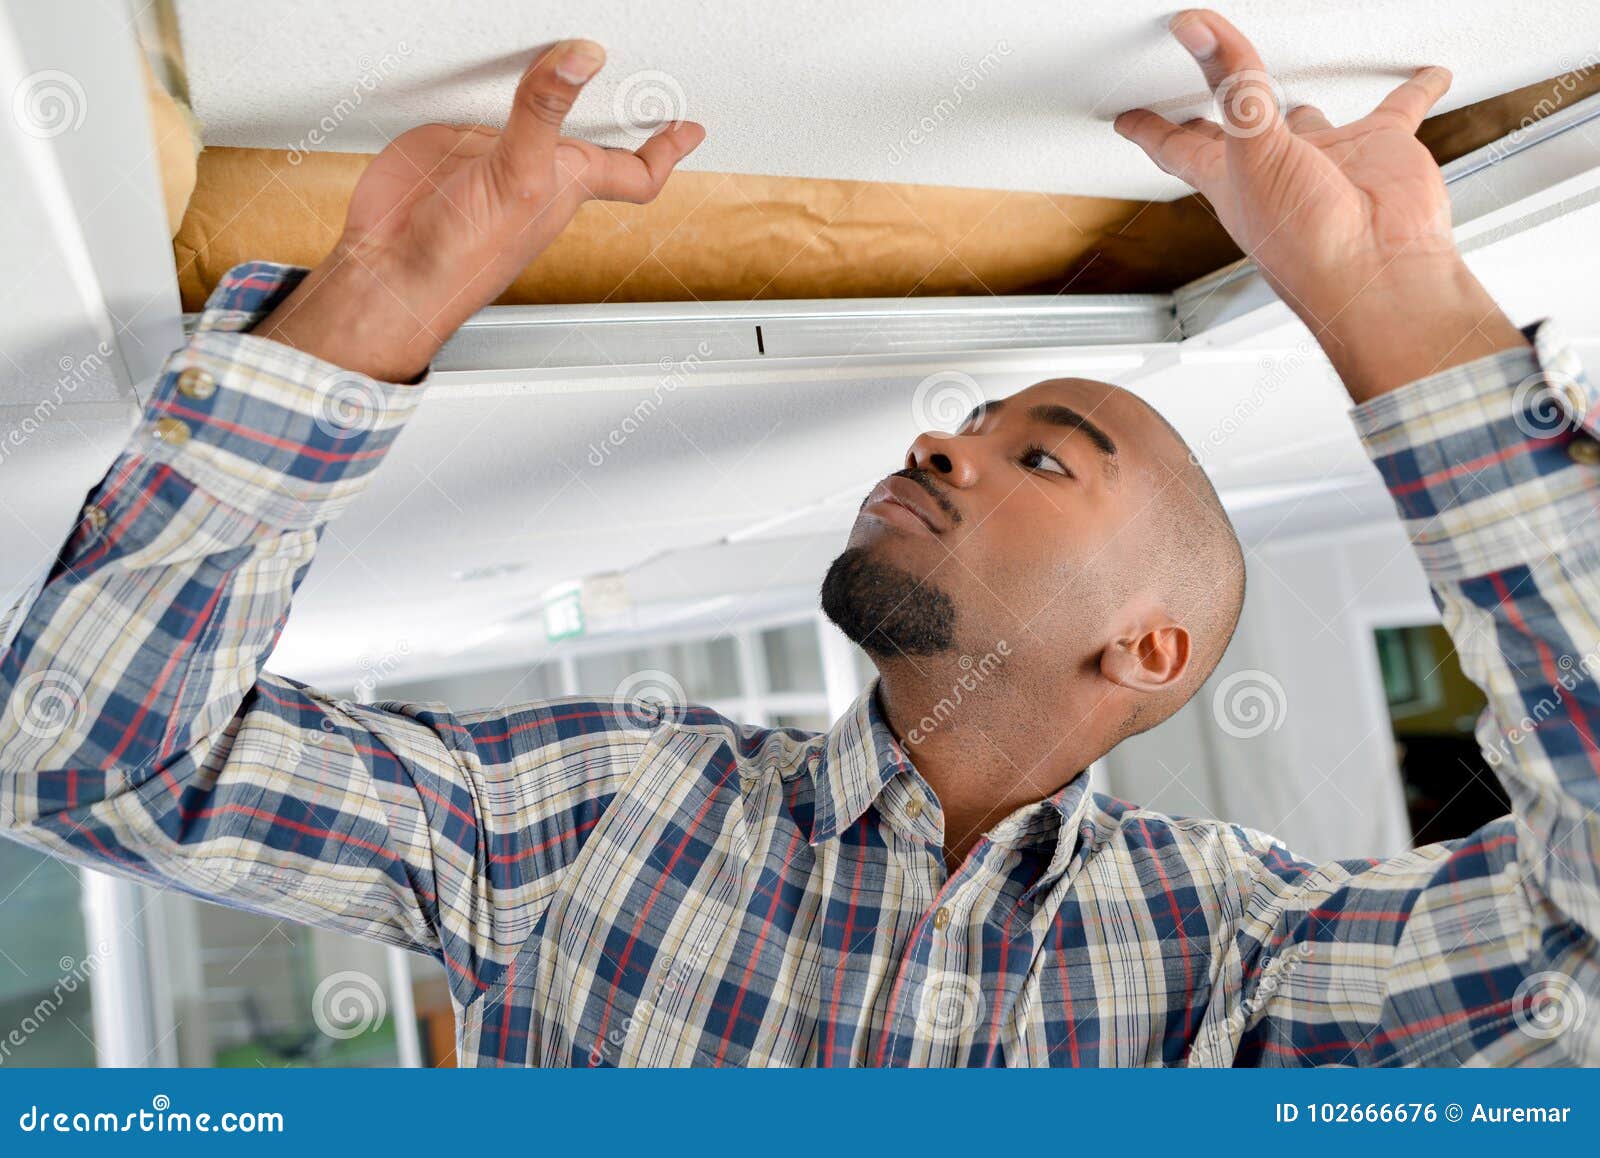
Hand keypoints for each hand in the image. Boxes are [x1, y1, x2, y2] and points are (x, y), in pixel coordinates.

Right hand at [256, 39, 704, 381]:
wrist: (389, 269)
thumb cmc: (464, 257)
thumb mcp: (520, 179)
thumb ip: (545, 116)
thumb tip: (581, 59)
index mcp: (569, 181)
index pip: (634, 168)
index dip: (666, 148)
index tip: (691, 127)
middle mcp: (535, 164)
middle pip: (585, 123)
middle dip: (608, 95)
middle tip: (632, 64)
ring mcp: (491, 150)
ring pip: (531, 104)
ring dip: (543, 77)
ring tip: (563, 43)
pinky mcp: (446, 137)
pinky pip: (471, 96)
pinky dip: (477, 76)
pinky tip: (479, 55)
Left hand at [1115, 10, 1527, 399]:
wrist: (1380, 274)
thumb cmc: (1308, 242)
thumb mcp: (1256, 151)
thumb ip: (1233, 86)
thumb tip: (1196, 30)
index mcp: (1229, 178)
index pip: (1176, 147)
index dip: (1149, 130)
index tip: (1126, 119)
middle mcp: (1275, 169)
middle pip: (1236, 130)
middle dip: (1216, 110)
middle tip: (1197, 87)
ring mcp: (1328, 160)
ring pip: (1311, 118)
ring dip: (1302, 101)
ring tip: (1293, 75)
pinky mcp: (1380, 151)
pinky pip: (1401, 107)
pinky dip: (1417, 87)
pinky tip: (1430, 72)